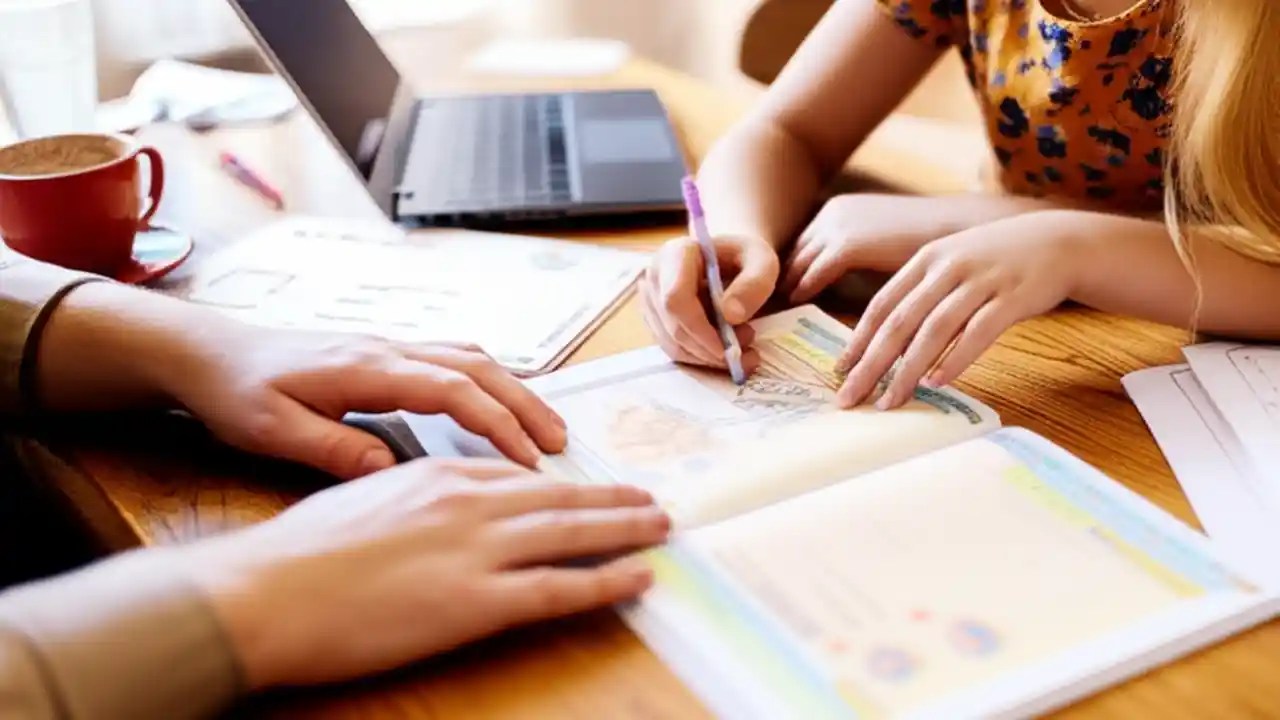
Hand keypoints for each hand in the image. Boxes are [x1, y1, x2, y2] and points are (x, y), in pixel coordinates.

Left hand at [169, 328, 565, 477]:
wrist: (210, 353)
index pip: (452, 390)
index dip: (497, 423)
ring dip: (513, 390)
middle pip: (477, 366)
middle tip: (559, 444)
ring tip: (544, 428)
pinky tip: (498, 405)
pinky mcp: (385, 354)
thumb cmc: (237, 392)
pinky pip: (452, 359)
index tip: (528, 460)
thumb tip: (394, 469)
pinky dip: (488, 381)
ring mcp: (389, 346)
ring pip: (470, 357)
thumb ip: (335, 449)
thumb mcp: (274, 431)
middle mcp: (388, 348)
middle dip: (524, 403)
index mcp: (367, 367)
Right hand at [182, 458, 669, 688]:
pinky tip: (638, 577)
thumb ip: (407, 497)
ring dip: (626, 529)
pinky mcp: (477, 601)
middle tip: (651, 501)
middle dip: (612, 499)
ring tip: (661, 528)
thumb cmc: (297, 555)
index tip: (589, 490)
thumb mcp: (360, 501)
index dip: (561, 486)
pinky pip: (560, 587)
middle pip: (560, 497)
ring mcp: (477, 549)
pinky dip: (607, 580)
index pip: (517, 477)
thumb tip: (429, 508)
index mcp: (438, 476)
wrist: (265, 593)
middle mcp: (468, 502)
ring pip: (573, 531)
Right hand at [640, 234, 777, 368]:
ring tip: (741, 346)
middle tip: (745, 351)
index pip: (675, 298)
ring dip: (708, 356)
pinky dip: (701, 357)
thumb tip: (731, 316)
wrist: (729, 258)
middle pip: (673, 326)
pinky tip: (725, 350)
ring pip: (673, 344)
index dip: (699, 328)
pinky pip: (674, 349)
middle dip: (710, 348)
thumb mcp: (762, 261)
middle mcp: (655, 277)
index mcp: (675, 254)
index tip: (728, 348)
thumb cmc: (744, 256)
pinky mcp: (656, 320)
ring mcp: (651, 301)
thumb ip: (755, 283)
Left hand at [781, 194, 966, 303]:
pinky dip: (806, 287)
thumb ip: (861, 250)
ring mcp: (839, 226)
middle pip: (796, 251)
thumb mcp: (882, 238)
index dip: (792, 267)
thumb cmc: (928, 236)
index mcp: (841, 209)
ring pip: (801, 262)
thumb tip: (845, 270)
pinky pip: (815, 271)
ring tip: (781, 307)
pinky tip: (798, 302)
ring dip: (790, 285)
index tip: (784, 289)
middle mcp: (833, 213)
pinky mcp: (849, 244)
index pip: (804, 243)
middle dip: (783, 276)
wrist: (961, 225)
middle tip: (771, 300)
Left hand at [834, 213, 1079, 408]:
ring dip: (907, 371)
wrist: (1060, 241)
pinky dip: (955, 360)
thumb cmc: (998, 261)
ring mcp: (981, 281)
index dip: (858, 339)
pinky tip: (937, 384)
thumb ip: (922, 295)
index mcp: (927, 260)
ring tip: (890, 402)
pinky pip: (977, 333)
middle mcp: (948, 267)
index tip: (840, 371)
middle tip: (850, 396)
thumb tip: (887, 342)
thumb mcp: (952, 264)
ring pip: (933, 331)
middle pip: (898, 321)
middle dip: (870, 364)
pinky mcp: (1012, 297)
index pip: (882, 304)